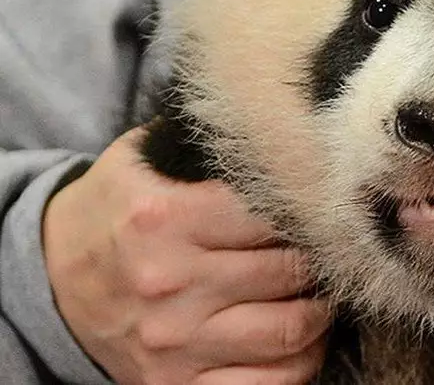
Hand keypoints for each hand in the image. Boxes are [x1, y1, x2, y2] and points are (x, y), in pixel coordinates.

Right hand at [42, 126, 328, 384]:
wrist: (51, 278)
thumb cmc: (118, 208)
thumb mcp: (145, 158)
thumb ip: (208, 143)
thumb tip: (281, 125)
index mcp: (164, 218)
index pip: (272, 210)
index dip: (307, 205)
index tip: (322, 202)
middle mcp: (169, 282)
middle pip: (289, 268)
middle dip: (320, 256)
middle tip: (332, 245)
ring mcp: (173, 341)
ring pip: (290, 329)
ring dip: (321, 310)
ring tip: (320, 288)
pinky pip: (269, 384)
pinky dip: (301, 362)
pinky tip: (304, 337)